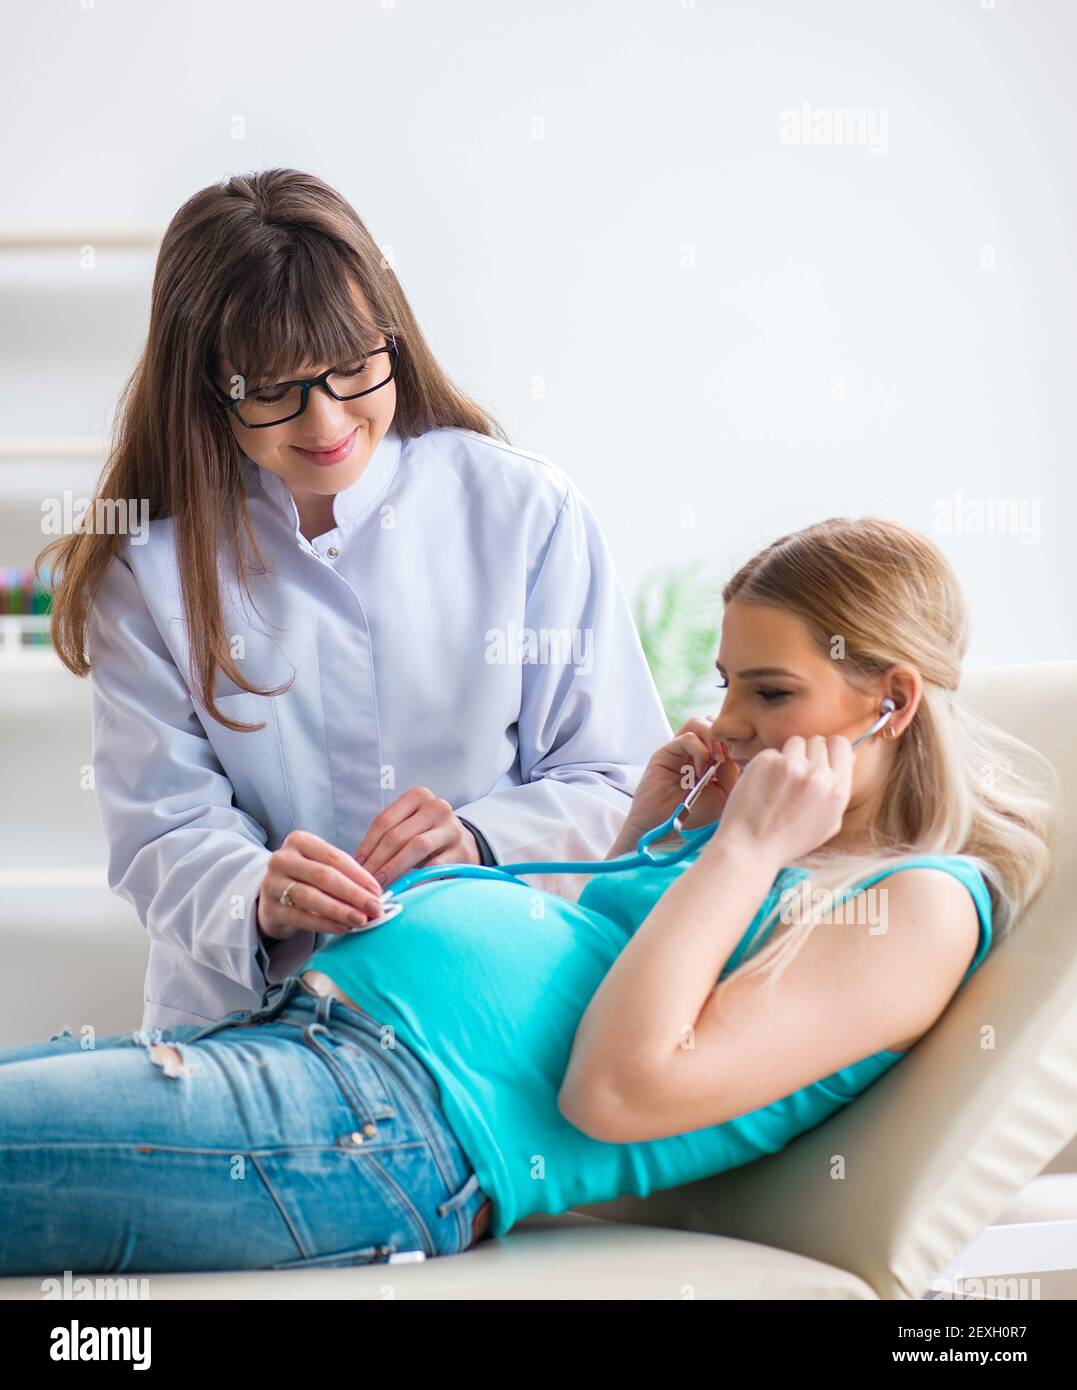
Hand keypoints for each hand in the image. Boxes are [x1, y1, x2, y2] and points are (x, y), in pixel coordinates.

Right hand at [257, 829, 386, 941]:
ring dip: (340, 910)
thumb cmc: (307, 879)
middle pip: (323, 876)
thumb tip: (376, 895)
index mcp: (299, 841)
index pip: (334, 857)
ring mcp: (271, 883)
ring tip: (361, 920)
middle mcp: (282, 858)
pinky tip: (342, 928)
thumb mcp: (322, 868)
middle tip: (375, 908)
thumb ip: (345, 876)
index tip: (378, 891)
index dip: (359, 875)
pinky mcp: (268, 908)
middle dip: (353, 894)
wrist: (273, 897)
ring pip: (310, 897)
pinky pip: (300, 917)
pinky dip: (324, 923)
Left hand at [352, 786, 480, 888]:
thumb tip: (358, 863)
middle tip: (365, 880)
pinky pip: (435, 866)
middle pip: (397, 835)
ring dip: (394, 869)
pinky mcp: (462, 850)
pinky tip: (404, 889)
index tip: (355, 866)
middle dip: (377, 860)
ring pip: (416, 847)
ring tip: (380, 885)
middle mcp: (436, 807)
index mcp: (418, 796)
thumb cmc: (427, 835)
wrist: (465, 844)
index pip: (384, 821)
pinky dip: (417, 878)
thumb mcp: (409, 826)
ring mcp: (451, 827)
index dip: (367, 845)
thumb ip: (387, 836)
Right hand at [614, 717, 740, 853]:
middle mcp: (695, 751)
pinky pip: (687, 737)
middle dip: (726, 736)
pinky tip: (701, 771)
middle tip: (731, 756)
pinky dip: (699, 750)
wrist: (664, 830)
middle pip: (714, 722)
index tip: (745, 757)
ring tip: (717, 760)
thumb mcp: (724, 795)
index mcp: (711, 759)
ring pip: (701, 723)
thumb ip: (732, 771)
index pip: (727, 734)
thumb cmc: (695, 817)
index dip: (738, 741)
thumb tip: (735, 751)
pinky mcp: (665, 752)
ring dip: (714, 739)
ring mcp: (680, 750)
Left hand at [708, 735, 853, 866]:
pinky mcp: (766, 762)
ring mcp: (791, 766)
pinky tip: (763, 786)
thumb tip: (850, 757)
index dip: (830, 749)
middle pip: (818, 741)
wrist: (750, 848)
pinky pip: (772, 752)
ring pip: (795, 742)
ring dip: (789, 756)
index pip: (841, 744)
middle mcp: (817, 776)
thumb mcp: (829, 823)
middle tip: (796, 776)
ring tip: (779, 782)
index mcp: (837, 791)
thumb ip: (840, 789)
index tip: (820, 758)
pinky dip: (768, 765)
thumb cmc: (789, 839)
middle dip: (809, 754)